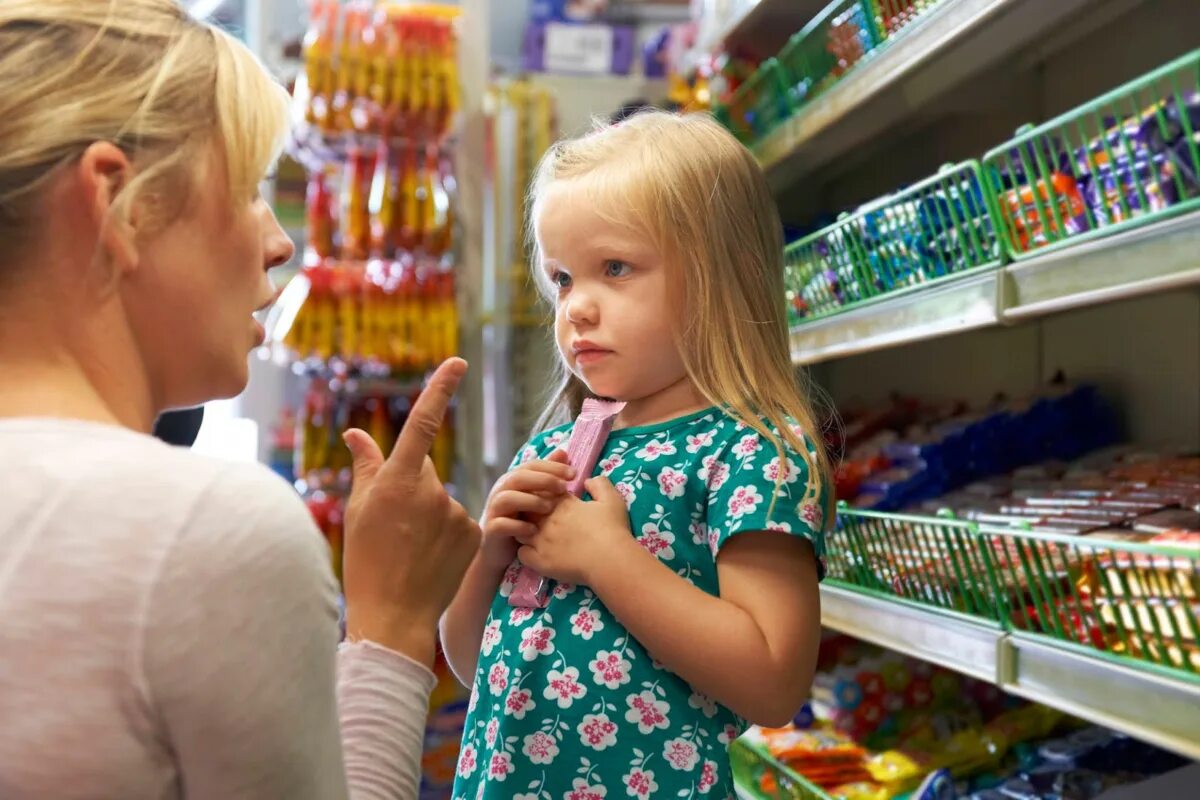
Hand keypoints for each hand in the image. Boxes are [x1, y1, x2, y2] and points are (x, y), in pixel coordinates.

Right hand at [341, 358, 480, 666]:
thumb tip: (355, 432)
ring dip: (428, 516)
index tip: (458, 363)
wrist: (394, 616)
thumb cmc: (366, 562)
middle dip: (410, 489)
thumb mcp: (357, 511)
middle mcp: (431, 491)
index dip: (440, 389)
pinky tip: (431, 560)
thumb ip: (365, 467)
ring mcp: (456, 513)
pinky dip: (446, 536)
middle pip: (423, 472)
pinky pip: (459, 523)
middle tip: (393, 527)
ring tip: (410, 551)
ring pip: (441, 500)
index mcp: (397, 481)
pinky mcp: (474, 534)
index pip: (422, 423)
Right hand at [480, 449, 574, 571]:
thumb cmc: (523, 520)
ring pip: (508, 498)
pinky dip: (518, 526)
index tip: (574, 474)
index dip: (553, 467)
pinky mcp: (491, 529)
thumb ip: (548, 475)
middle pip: (519, 477)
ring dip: (530, 500)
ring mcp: (494, 510)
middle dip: (544, 480)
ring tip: (550, 508)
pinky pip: (501, 524)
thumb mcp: (537, 496)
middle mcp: (502, 491)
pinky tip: (534, 531)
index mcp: (514, 480)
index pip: (532, 465)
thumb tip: (563, 452)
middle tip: (564, 488)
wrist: (502, 551)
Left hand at [517, 476, 633, 585]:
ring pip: (521, 530)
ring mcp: (540, 540)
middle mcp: (547, 519)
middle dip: (532, 512)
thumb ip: (599, 484)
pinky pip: (522, 554)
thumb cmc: (612, 529)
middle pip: (528, 509)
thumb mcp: (612, 499)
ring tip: (537, 537)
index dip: (545, 497)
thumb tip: (588, 480)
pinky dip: (526, 552)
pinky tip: (535, 554)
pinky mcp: (539, 561)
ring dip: (526, 531)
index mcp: (562, 504)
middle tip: (543, 519)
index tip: (553, 503)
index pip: (543, 493)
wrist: (610, 560)